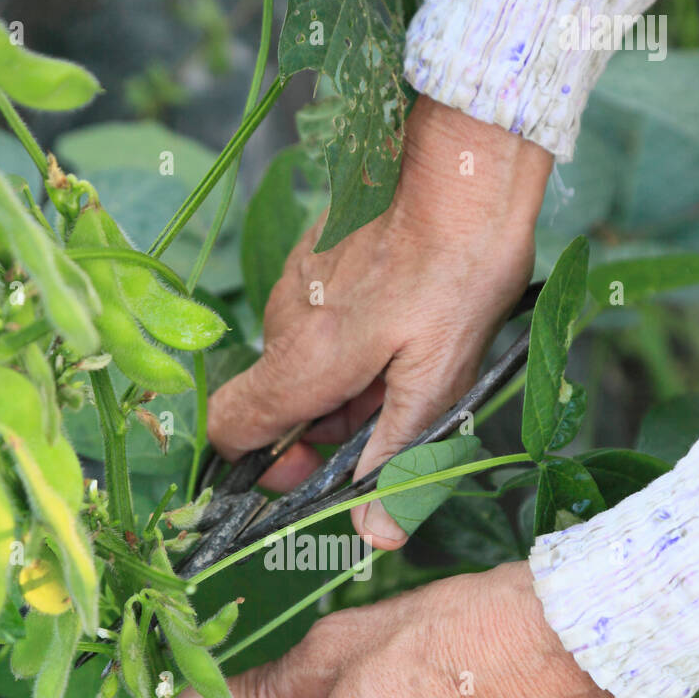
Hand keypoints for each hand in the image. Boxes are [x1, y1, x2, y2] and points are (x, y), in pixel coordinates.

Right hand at [208, 95, 552, 546]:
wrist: (466, 164)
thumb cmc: (458, 267)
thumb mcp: (440, 379)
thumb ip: (397, 458)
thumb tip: (375, 533)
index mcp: (304, 364)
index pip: (232, 431)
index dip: (258, 468)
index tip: (305, 477)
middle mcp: (285, 326)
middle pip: (279, 406)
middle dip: (327, 430)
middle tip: (390, 422)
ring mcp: (295, 287)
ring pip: (303, 365)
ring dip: (346, 387)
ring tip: (411, 368)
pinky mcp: (314, 259)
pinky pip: (318, 324)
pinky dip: (351, 344)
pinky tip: (403, 328)